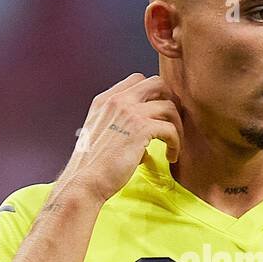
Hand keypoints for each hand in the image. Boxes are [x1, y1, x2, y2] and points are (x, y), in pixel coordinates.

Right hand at [60, 73, 182, 204]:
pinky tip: (171, 156)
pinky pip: (171, 129)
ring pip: (169, 107)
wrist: (85, 180)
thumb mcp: (99, 136)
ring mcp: (130, 112)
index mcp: (105, 100)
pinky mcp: (141, 129)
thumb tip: (144, 143)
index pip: (137, 80)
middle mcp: (118, 101)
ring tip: (174, 144)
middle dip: (171, 99)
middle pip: (157, 83)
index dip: (154, 93)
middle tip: (174, 120)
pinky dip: (176, 143)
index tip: (160, 111)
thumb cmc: (92, 166)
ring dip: (177, 126)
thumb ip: (119, 129)